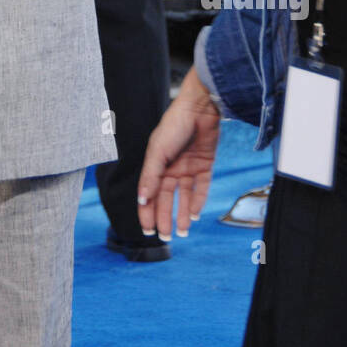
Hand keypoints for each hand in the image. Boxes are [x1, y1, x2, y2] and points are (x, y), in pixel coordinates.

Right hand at [137, 66, 220, 242]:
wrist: (201, 108)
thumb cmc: (174, 125)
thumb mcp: (158, 151)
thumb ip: (150, 176)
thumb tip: (142, 199)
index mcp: (155, 164)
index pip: (149, 193)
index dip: (147, 212)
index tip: (148, 230)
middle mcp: (170, 168)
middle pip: (165, 199)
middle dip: (164, 217)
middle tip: (165, 237)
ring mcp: (187, 167)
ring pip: (183, 197)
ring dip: (181, 214)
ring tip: (182, 232)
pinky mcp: (204, 166)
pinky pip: (200, 188)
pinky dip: (197, 202)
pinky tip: (193, 215)